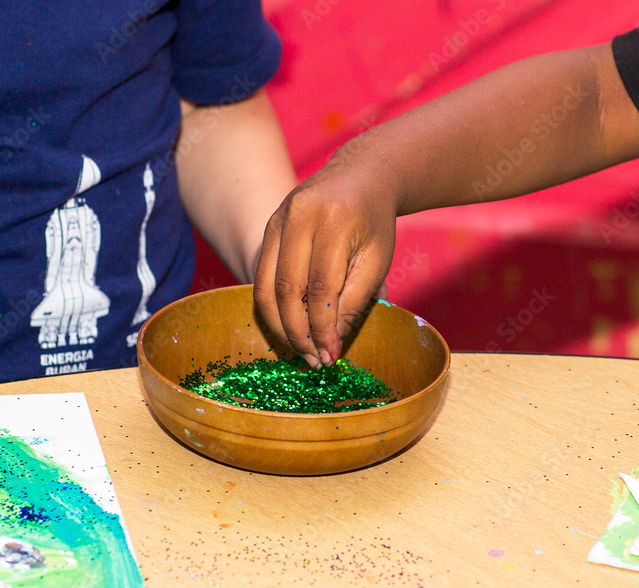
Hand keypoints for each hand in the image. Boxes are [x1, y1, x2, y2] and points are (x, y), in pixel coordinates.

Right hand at [253, 136, 398, 367]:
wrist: (360, 177)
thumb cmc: (373, 223)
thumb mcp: (376, 261)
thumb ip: (354, 301)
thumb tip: (331, 344)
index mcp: (334, 221)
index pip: (321, 286)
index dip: (322, 327)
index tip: (330, 356)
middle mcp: (299, 215)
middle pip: (287, 288)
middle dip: (297, 331)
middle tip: (312, 360)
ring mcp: (277, 219)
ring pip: (266, 285)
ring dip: (279, 324)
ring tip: (299, 348)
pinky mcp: (267, 227)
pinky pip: (262, 276)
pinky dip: (272, 306)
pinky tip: (288, 325)